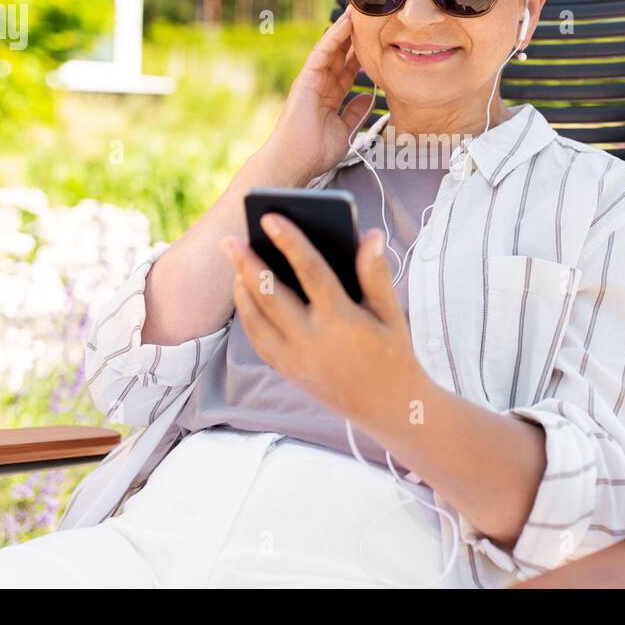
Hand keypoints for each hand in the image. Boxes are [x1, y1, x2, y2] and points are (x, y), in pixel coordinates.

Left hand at [219, 214, 428, 428]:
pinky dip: (247, 315)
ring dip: (242, 289)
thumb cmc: (392, 351)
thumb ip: (376, 273)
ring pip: (256, 319)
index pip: (311, 271)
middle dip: (247, 264)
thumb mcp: (391, 313)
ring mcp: (296, 359)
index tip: (271, 217)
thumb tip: (369, 234)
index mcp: (342, 321)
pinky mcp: (288, 371)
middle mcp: (313, 341)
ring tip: (236, 263)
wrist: (386, 406)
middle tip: (231, 240)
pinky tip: (245, 294)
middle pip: (270, 296)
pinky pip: (257, 340)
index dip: (291, 241)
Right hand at [256, 7, 375, 186]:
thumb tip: (369, 97)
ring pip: (332, 48)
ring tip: (361, 8)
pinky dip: (335, 37)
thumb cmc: (316, 152)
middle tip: (373, 16)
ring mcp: (312, 79)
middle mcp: (321, 84)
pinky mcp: (306, 78)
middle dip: (357, 36)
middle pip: (342, 54)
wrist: (296, 161)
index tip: (380, 40)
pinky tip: (347, 23)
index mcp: (330, 96)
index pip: (350, 70)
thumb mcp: (346, 131)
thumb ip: (356, 113)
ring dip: (346, 28)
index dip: (364, 55)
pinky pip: (322, 52)